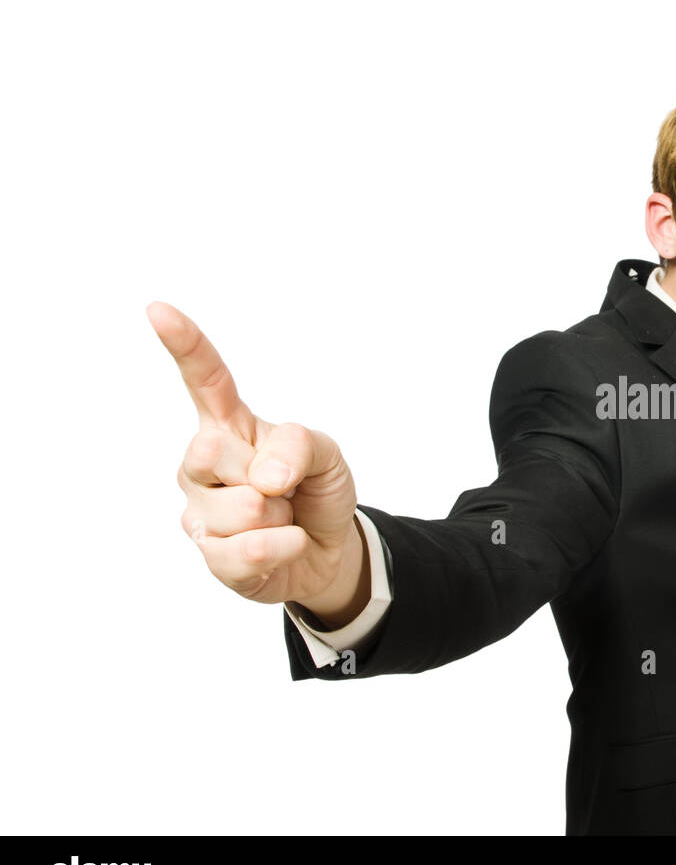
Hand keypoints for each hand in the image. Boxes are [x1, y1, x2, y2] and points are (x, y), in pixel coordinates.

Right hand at [147, 301, 359, 605]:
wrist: (329, 548)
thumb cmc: (316, 489)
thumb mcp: (326, 455)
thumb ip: (298, 447)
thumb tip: (264, 479)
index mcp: (229, 425)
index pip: (205, 380)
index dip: (184, 345)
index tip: (158, 310)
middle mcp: (202, 464)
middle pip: (209, 453)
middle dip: (264, 473)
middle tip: (283, 487)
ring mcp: (201, 511)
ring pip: (240, 508)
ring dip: (281, 516)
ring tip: (283, 516)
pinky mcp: (212, 554)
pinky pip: (248, 551)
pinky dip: (284, 547)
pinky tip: (286, 542)